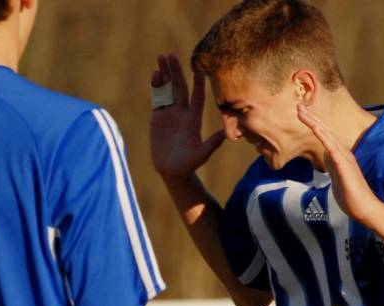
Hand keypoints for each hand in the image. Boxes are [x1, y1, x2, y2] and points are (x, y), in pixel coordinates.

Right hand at [149, 53, 225, 178]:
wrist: (173, 171)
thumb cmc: (189, 164)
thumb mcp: (202, 154)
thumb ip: (212, 144)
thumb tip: (227, 135)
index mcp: (193, 120)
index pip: (196, 97)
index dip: (197, 83)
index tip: (198, 68)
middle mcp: (182, 113)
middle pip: (179, 88)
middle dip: (176, 72)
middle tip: (172, 55)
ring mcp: (169, 114)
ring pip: (167, 89)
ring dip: (165, 74)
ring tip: (162, 57)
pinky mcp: (158, 117)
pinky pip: (157, 98)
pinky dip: (156, 86)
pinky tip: (156, 75)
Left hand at [297, 104, 382, 225]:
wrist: (364, 208)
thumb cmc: (352, 197)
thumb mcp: (338, 178)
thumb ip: (332, 166)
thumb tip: (326, 158)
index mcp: (340, 156)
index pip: (325, 137)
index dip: (314, 125)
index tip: (302, 115)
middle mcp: (343, 153)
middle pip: (325, 131)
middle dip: (311, 118)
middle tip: (298, 106)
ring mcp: (344, 158)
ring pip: (327, 136)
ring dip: (314, 122)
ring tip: (301, 111)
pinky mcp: (344, 165)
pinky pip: (332, 148)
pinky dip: (323, 137)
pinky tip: (315, 128)